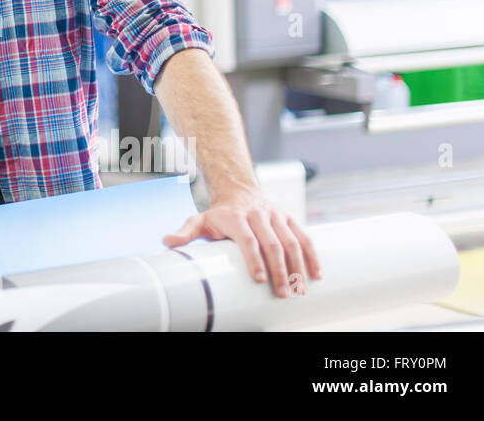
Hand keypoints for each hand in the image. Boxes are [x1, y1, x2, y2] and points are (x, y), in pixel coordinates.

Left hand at [163, 190, 321, 298]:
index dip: (254, 258)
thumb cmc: (218, 213)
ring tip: (299, 288)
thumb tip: (167, 242)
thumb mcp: (199, 220)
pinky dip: (311, 255)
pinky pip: (303, 236)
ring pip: (291, 240)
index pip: (247, 239)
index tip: (259, 279)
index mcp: (235, 217)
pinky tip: (316, 274)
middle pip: (272, 243)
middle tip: (281, 293)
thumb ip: (185, 233)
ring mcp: (275, 216)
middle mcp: (257, 214)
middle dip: (278, 269)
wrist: (238, 190)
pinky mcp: (288, 218)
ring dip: (297, 266)